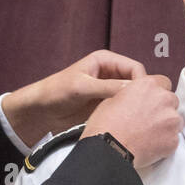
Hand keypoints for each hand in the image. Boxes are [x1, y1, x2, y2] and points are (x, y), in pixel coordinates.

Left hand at [2, 50, 147, 147]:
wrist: (41, 111)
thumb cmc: (56, 92)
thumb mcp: (83, 87)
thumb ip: (108, 88)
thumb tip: (135, 90)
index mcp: (106, 60)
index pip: (135, 68)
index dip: (142, 82)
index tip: (144, 99)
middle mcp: (111, 73)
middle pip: (136, 82)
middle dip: (140, 95)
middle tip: (142, 112)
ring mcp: (109, 89)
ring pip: (132, 96)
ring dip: (134, 106)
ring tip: (136, 119)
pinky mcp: (107, 103)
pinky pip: (124, 107)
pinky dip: (128, 114)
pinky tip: (128, 123)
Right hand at [83, 74, 182, 166]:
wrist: (109, 150)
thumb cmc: (106, 126)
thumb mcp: (112, 98)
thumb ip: (132, 93)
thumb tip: (136, 97)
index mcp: (148, 85)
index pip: (163, 82)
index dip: (156, 93)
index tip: (150, 102)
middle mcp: (164, 99)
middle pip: (171, 101)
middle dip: (162, 108)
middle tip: (147, 120)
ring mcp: (171, 120)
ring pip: (174, 120)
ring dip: (165, 125)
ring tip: (147, 134)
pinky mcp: (173, 139)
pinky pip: (173, 139)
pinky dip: (165, 142)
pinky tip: (150, 145)